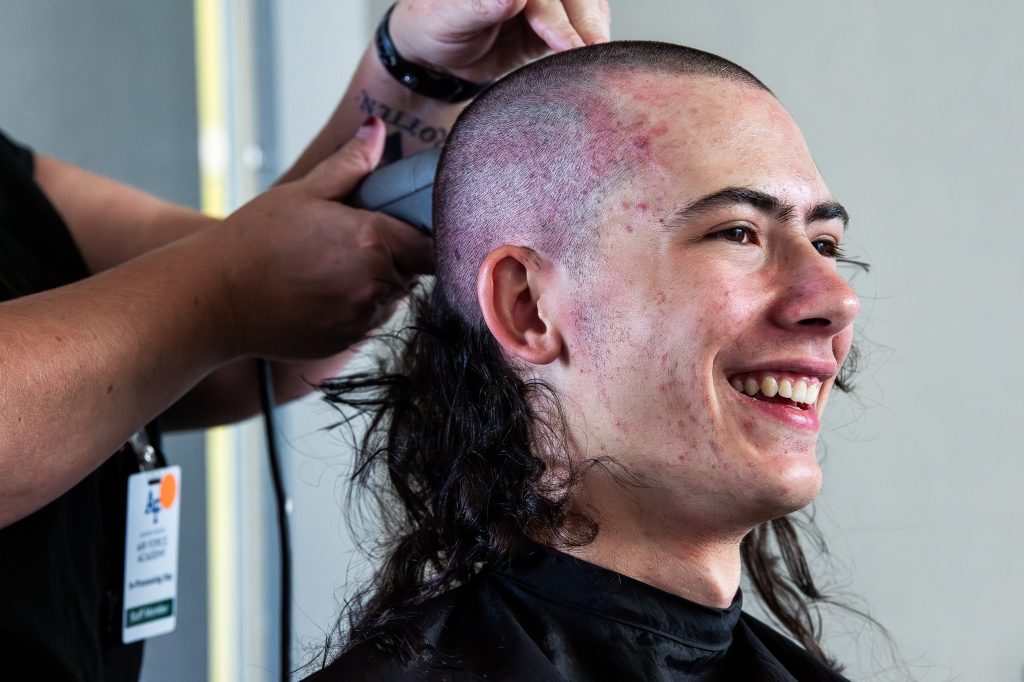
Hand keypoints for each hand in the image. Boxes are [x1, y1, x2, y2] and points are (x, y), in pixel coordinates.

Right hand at [212, 118, 431, 359]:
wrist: (213, 299)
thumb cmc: (252, 242)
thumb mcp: (302, 193)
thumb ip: (349, 165)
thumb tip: (377, 131)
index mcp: (371, 241)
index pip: (431, 243)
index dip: (424, 235)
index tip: (408, 229)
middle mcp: (374, 283)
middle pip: (412, 271)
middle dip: (394, 258)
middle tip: (350, 246)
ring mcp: (361, 317)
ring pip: (390, 298)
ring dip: (375, 285)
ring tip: (328, 270)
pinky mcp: (347, 341)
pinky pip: (367, 323)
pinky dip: (354, 310)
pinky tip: (318, 295)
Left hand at [389, 0, 610, 82]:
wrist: (435, 56)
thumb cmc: (432, 29)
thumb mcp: (446, 20)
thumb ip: (478, 6)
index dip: (553, 14)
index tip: (565, 40)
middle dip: (582, 20)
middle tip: (590, 49)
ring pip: (582, 3)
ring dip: (592, 26)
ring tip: (598, 53)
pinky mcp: (550, 19)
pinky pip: (581, 20)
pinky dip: (590, 34)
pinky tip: (594, 51)